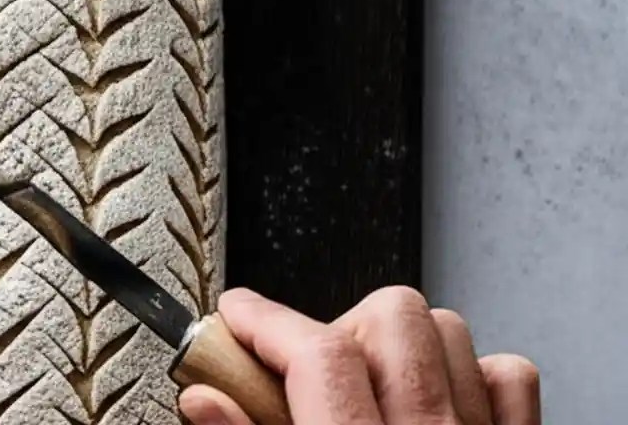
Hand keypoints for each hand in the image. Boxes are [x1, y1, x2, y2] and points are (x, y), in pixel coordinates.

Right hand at [180, 287, 539, 424]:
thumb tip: (203, 397)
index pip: (317, 353)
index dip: (263, 318)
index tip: (234, 314)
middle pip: (389, 318)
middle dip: (334, 328)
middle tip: (302, 369)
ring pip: (446, 329)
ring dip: (399, 343)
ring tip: (365, 384)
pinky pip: (509, 376)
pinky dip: (471, 375)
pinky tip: (432, 400)